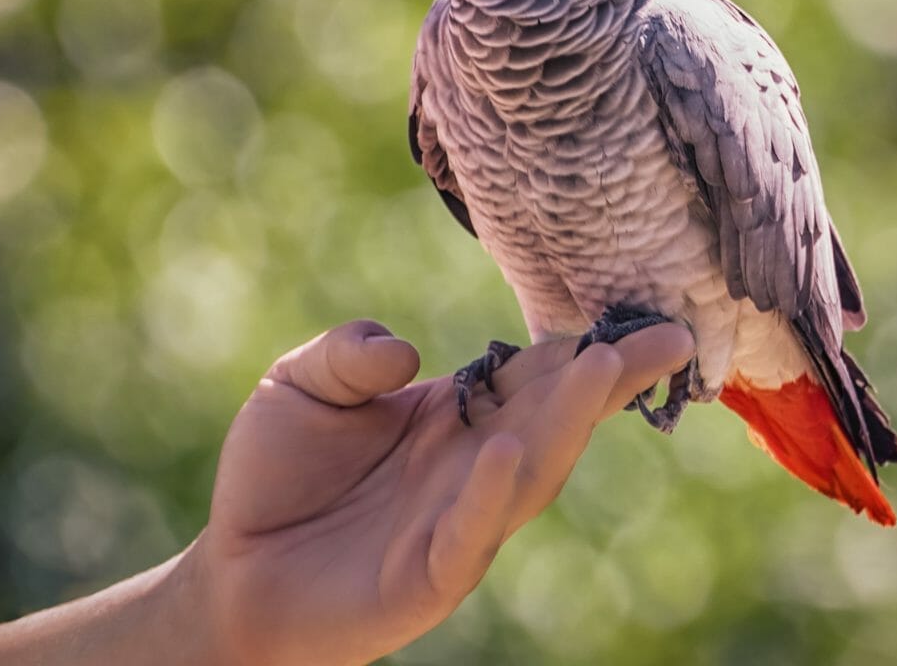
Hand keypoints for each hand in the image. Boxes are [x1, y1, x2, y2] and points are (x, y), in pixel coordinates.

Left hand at [186, 319, 693, 665]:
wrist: (233, 572)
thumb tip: (405, 353)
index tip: (646, 318)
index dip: (586, 347)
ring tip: (601, 369)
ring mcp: (458, 524)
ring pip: (530, 472)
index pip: (536, 375)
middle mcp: (474, 468)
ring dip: (567, 422)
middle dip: (609, 378)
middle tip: (664, 339)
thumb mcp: (300, 383)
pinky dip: (489, 497)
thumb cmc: (277, 475)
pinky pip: (466, 538)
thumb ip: (347, 353)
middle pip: (555, 418)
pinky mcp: (426, 579)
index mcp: (459, 418)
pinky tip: (507, 452)